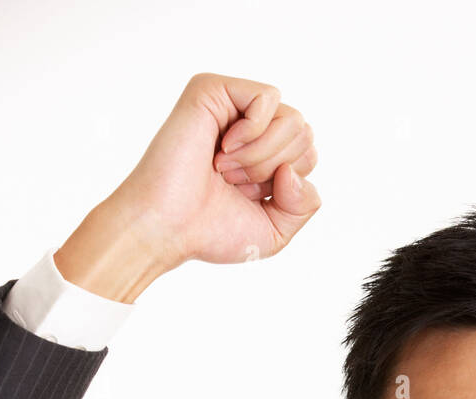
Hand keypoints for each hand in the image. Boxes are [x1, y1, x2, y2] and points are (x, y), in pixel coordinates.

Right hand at [54, 73, 320, 300]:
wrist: (167, 228)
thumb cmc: (211, 231)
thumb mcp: (276, 230)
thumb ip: (305, 205)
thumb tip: (292, 170)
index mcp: (263, 152)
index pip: (308, 153)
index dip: (289, 185)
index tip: (249, 197)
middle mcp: (249, 125)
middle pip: (304, 133)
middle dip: (276, 170)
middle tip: (233, 182)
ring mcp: (231, 104)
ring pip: (292, 119)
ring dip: (263, 157)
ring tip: (224, 169)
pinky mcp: (213, 90)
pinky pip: (267, 98)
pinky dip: (254, 133)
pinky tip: (223, 150)